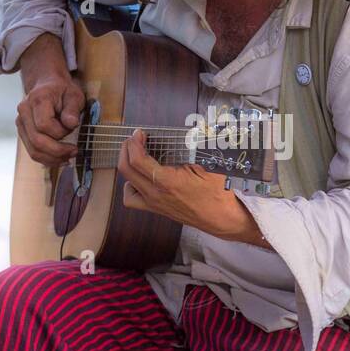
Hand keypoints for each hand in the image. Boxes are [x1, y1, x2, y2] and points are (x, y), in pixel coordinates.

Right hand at [16, 73, 85, 165]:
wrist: (47, 85)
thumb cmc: (62, 90)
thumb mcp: (74, 95)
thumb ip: (73, 109)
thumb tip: (71, 124)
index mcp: (37, 99)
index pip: (44, 125)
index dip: (60, 132)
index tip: (73, 128)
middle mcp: (24, 111)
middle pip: (36, 140)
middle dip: (57, 151)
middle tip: (74, 151)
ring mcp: (21, 123)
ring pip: (33, 150)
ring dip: (52, 158)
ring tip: (68, 158)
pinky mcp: (23, 132)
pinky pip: (32, 151)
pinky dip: (47, 158)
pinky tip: (59, 158)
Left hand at [118, 129, 270, 246]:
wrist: (223, 218)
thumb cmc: (218, 192)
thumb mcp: (204, 166)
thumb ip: (186, 154)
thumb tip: (177, 140)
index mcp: (167, 181)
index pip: (138, 160)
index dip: (134, 143)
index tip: (138, 133)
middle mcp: (155, 194)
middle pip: (126, 169)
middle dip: (127, 149)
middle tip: (135, 139)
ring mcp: (154, 204)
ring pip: (126, 185)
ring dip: (126, 167)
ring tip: (135, 156)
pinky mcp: (156, 209)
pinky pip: (133, 199)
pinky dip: (130, 187)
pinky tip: (140, 178)